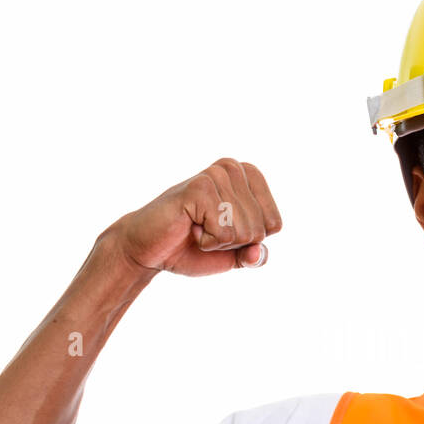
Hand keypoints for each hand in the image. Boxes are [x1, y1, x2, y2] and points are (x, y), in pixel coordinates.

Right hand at [114, 158, 282, 275]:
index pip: (275, 224)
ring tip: (196, 227)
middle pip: (260, 229)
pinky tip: (189, 227)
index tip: (222, 230)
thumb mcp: (233, 254)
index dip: (249, 241)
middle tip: (205, 230)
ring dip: (219, 241)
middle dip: (234, 242)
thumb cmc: (191, 247)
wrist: (149, 250)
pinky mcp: (199, 187)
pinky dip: (207, 242)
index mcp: (249, 176)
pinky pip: (224, 233)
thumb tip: (258, 253)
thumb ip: (254, 255)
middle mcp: (234, 168)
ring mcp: (216, 174)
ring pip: (244, 231)